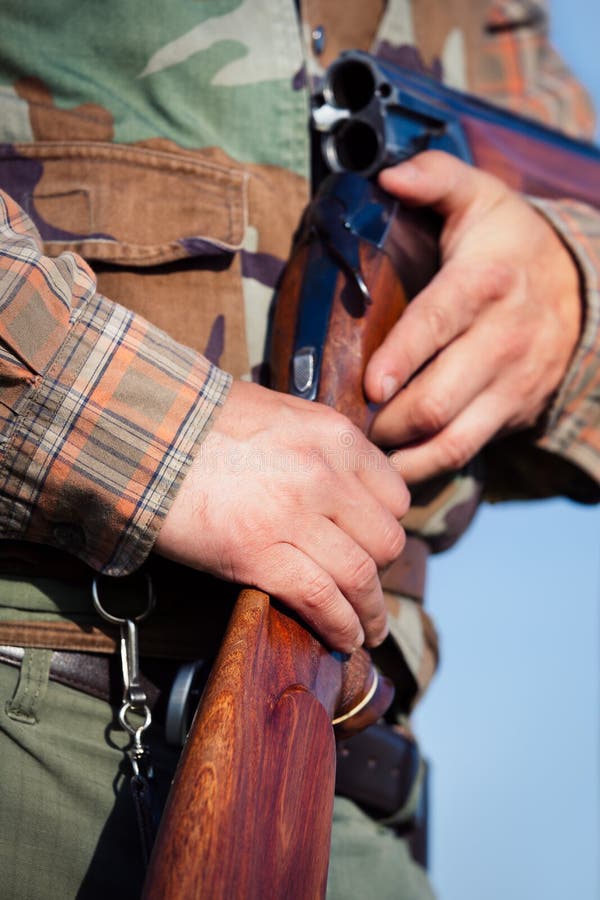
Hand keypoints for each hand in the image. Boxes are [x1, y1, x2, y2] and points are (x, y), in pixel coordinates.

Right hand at [155, 381, 408, 652]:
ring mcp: (294, 516)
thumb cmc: (202, 423)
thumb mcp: (280, 415)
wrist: (143, 435)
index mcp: (335, 436)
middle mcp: (325, 474)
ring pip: (360, 577)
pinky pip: (320, 600)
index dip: (386, 528)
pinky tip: (343, 639)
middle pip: (385, 541)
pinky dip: (339, 627)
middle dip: (381, 572)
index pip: (395, 496)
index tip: (374, 547)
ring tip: (366, 632)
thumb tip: (340, 484)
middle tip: (366, 588)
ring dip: (369, 613)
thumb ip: (319, 447)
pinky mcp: (259, 554)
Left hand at [364, 151, 581, 482]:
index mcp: (484, 282)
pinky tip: (391, 467)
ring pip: (451, 436)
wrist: (581, 289)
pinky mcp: (513, 411)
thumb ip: (436, 178)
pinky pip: (465, 451)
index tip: (369, 384)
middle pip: (438, 397)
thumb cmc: (509, 244)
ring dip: (401, 450)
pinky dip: (424, 466)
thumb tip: (389, 176)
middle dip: (387, 418)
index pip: (438, 323)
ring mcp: (511, 382)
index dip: (402, 357)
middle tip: (346, 419)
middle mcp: (503, 338)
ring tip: (363, 447)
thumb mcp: (481, 198)